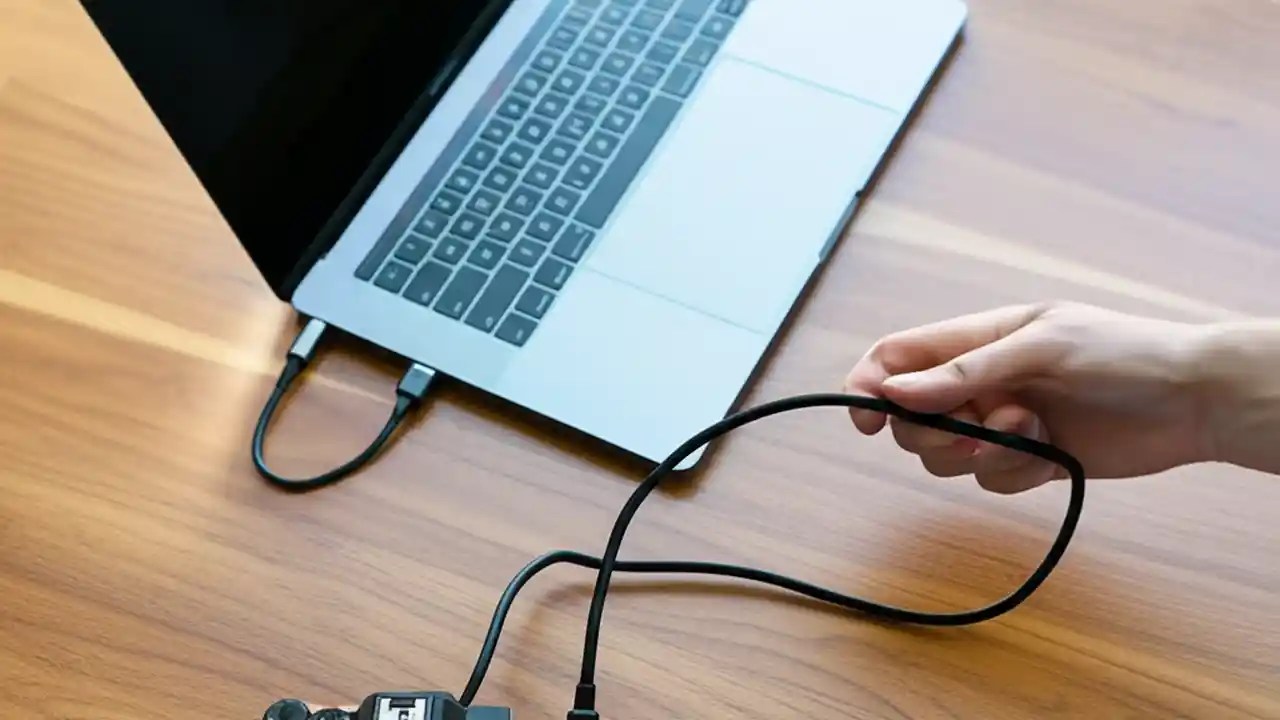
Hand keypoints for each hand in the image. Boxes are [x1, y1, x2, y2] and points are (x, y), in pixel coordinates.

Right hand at [843, 302, 1214, 493]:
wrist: (1192, 402)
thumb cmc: (1123, 355)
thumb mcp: (1041, 347)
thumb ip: (964, 371)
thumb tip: (895, 392)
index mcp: (977, 339)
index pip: (898, 357)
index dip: (868, 384)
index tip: (864, 418)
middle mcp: (979, 382)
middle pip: (910, 416)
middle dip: (929, 431)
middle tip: (970, 431)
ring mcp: (1001, 423)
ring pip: (944, 455)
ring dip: (976, 454)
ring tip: (1028, 431)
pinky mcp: (1027, 460)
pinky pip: (987, 481)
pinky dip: (1010, 475)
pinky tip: (1047, 456)